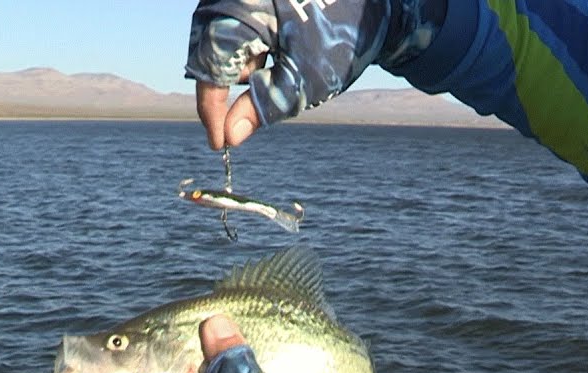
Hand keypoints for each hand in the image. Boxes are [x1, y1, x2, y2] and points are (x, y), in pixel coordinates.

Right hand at [186, 0, 444, 148]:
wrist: (379, 3)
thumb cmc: (342, 38)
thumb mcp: (304, 80)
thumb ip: (263, 106)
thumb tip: (230, 136)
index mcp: (243, 9)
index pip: (208, 65)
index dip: (211, 110)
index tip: (219, 143)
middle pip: (208, 49)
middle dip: (220, 89)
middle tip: (234, 124)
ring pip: (221, 38)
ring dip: (236, 69)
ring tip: (270, 84)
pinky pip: (236, 26)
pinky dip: (248, 53)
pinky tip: (273, 64)